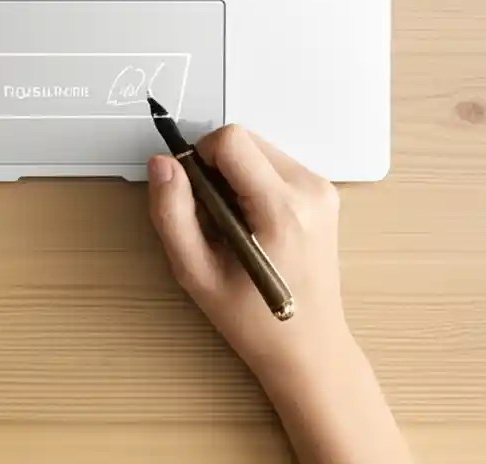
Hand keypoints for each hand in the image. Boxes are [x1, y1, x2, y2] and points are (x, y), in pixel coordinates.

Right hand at [146, 125, 348, 372]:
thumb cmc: (253, 319)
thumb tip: (162, 164)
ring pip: (259, 149)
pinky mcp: (323, 193)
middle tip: (212, 216)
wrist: (308, 346)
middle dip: (217, 167)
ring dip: (235, 175)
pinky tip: (252, 223)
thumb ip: (172, 213)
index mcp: (281, 209)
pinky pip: (275, 164)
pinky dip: (253, 183)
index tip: (194, 194)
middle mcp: (309, 190)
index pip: (231, 140)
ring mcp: (321, 190)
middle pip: (245, 139)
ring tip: (233, 225)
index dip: (200, 157)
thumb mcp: (196, 272)